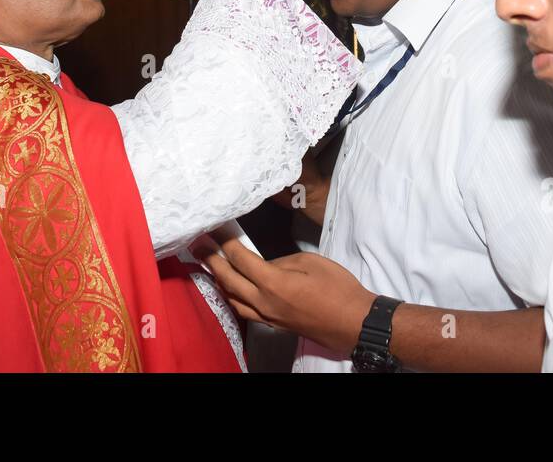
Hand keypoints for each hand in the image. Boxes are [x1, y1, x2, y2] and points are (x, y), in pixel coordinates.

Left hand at [197, 236, 374, 353]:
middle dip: (211, 261)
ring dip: (219, 282)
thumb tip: (266, 265)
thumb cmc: (337, 289)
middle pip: (229, 280)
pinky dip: (233, 297)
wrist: (353, 322)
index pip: (240, 259)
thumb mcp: (310, 262)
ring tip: (210, 266)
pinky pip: (245, 310)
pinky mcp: (274, 324)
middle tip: (199, 246)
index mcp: (273, 283)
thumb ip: (282, 262)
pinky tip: (232, 289)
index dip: (226, 242)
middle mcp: (264, 302)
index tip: (216, 230)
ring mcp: (267, 316)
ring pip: (233, 299)